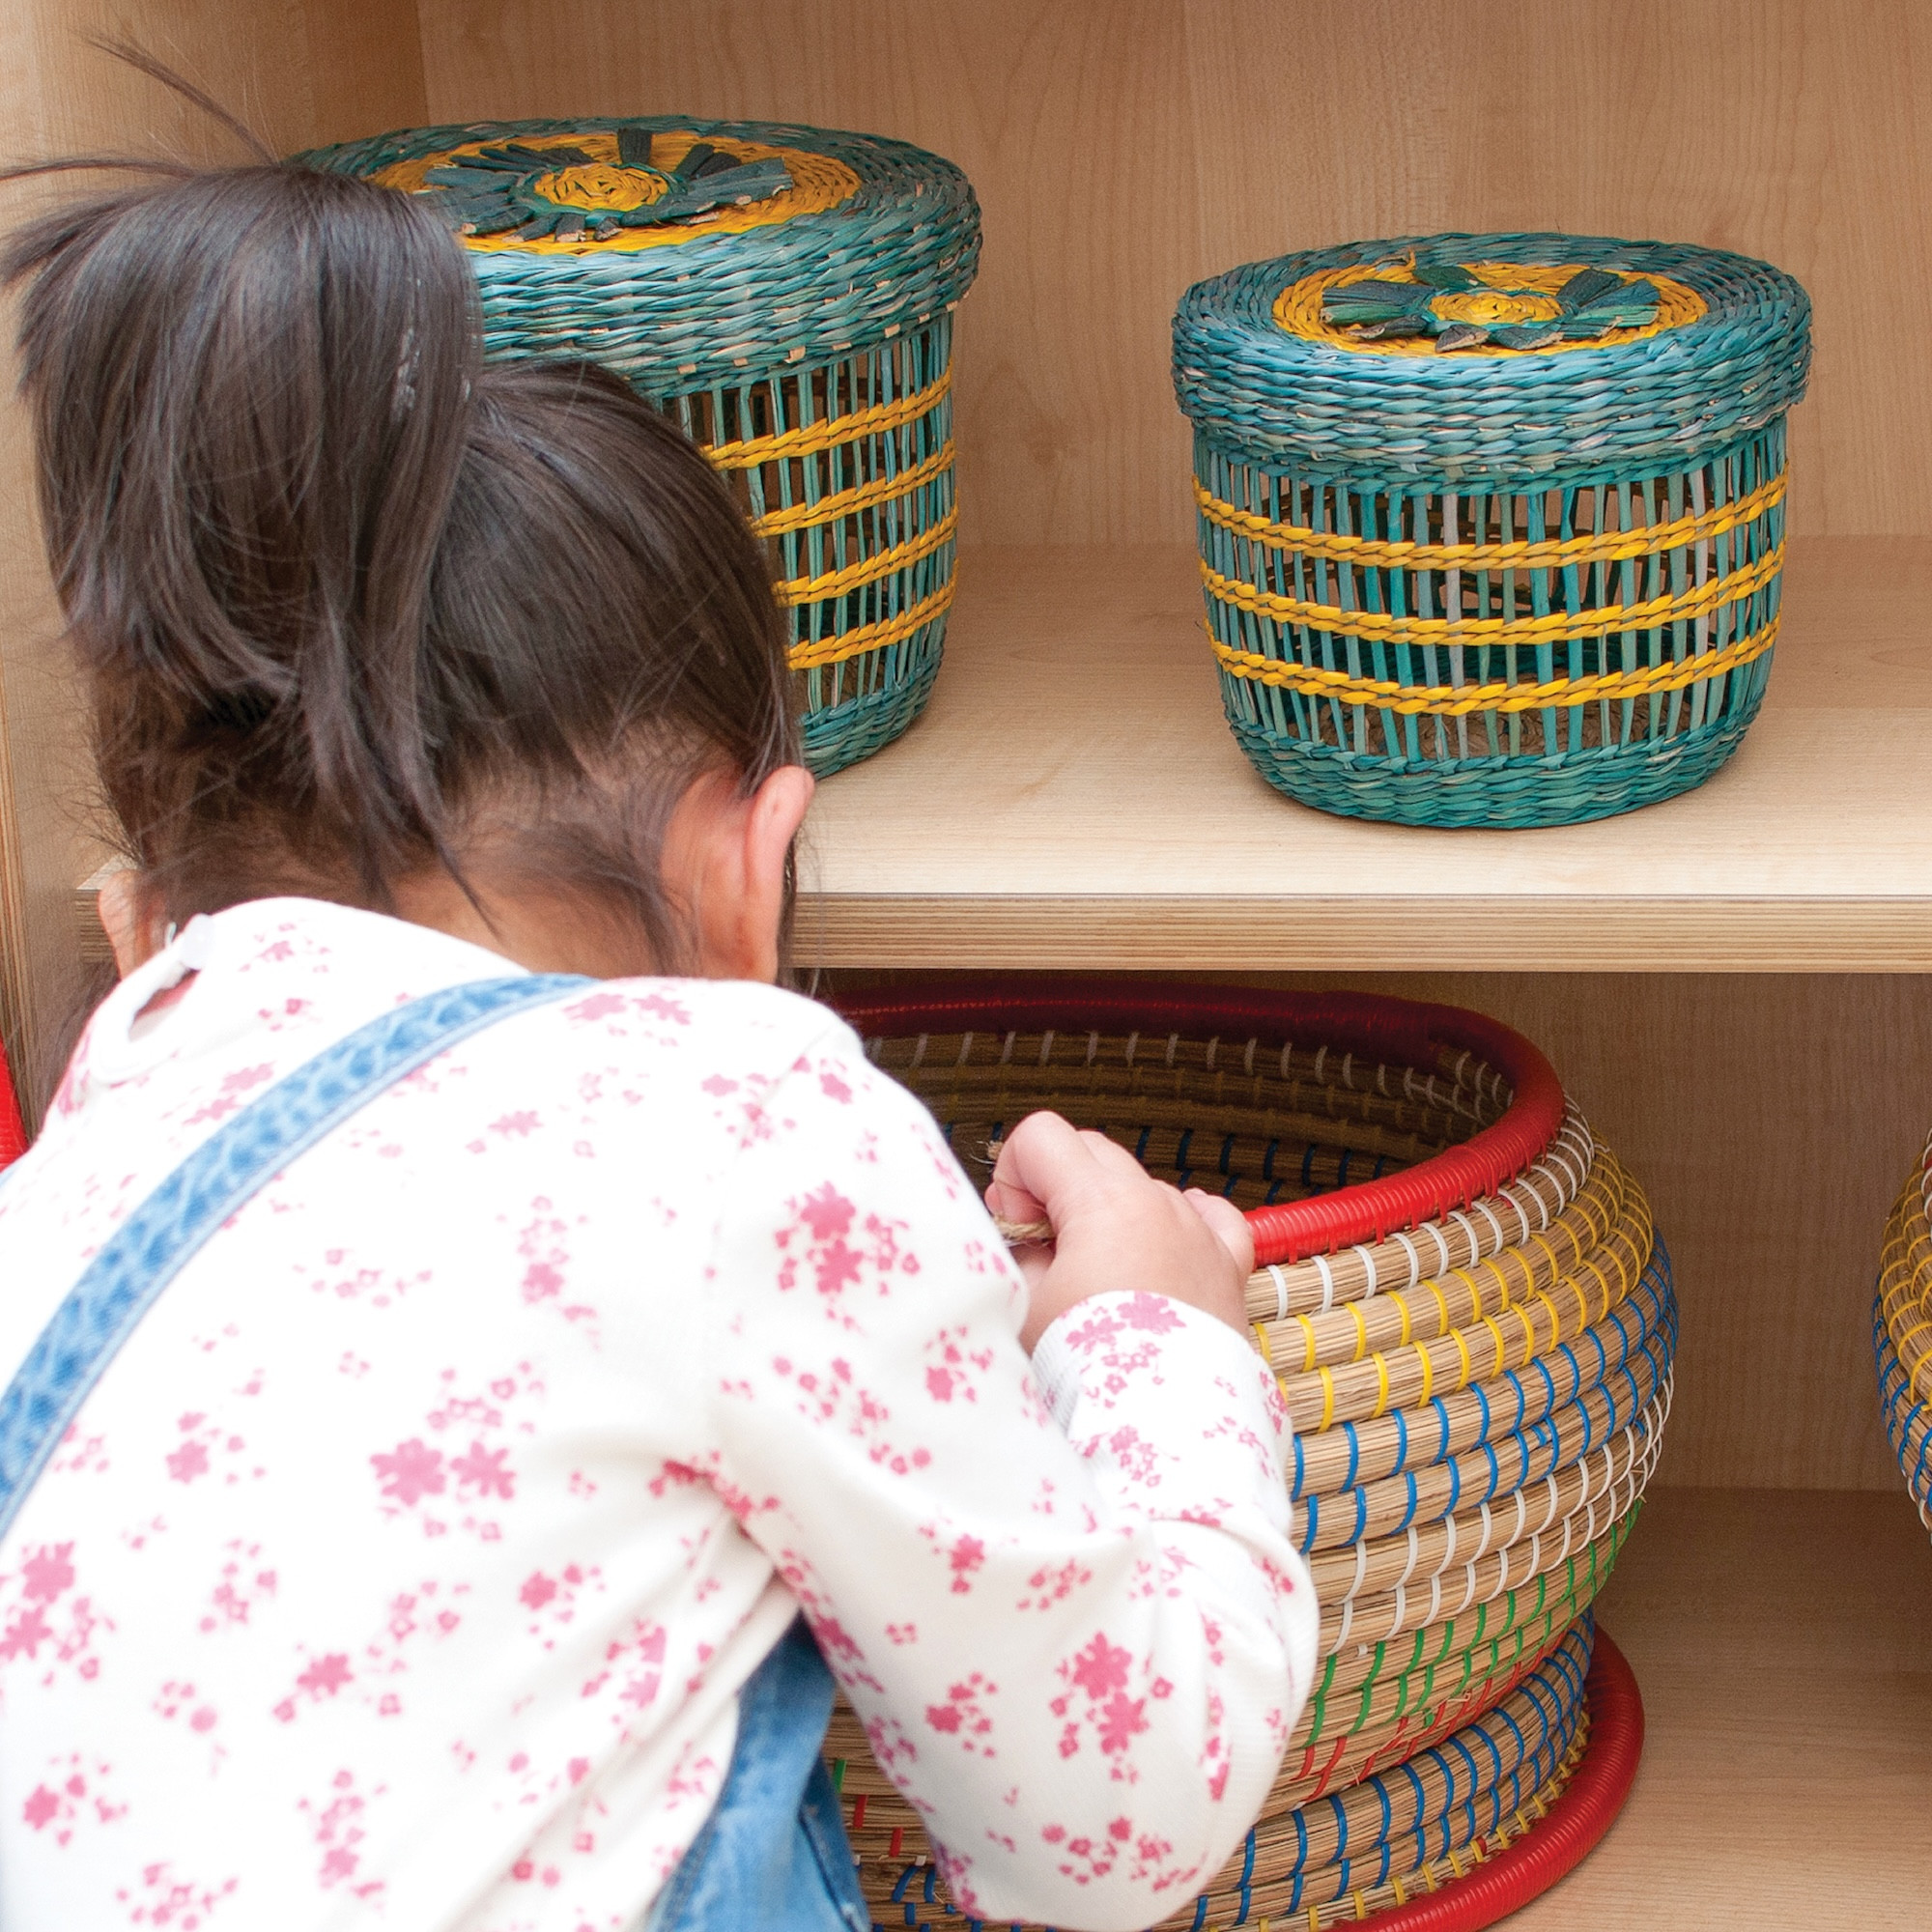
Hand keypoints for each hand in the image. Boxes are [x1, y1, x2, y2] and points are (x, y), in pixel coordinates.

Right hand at [986, 1111, 1254, 1350]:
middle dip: (1055, 1189)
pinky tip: (1159, 1253)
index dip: (1014, 1178)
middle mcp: (1158, 1202)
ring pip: (1142, 1185)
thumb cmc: (1089, 1368)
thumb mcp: (1023, 1303)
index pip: (1040, 1137)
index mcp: (1104, 1201)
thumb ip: (1018, 1253)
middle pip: (1090, 1151)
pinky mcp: (1228, 1267)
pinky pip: (1208, 1215)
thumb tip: (1030, 1241)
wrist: (1163, 1428)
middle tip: (1043, 1251)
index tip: (1017, 1232)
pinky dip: (1179, 1223)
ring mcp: (1199, 1230)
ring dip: (1109, 1214)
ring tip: (1096, 1278)